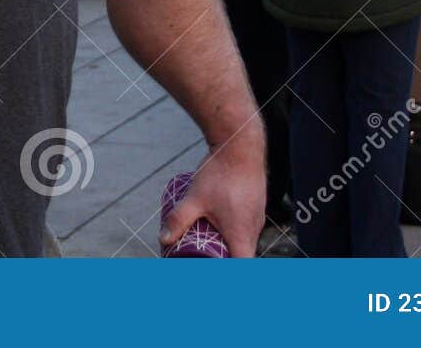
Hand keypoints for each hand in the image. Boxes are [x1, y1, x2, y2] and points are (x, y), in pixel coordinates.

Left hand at [159, 129, 266, 258]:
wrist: (240, 145)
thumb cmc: (220, 173)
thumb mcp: (195, 198)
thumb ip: (178, 219)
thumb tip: (163, 238)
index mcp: (241, 234)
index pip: (242, 267)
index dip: (231, 274)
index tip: (214, 270)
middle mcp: (254, 228)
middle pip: (244, 257)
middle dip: (226, 261)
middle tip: (207, 260)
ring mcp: (258, 216)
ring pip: (247, 241)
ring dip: (232, 245)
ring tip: (211, 242)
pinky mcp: (257, 205)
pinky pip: (248, 226)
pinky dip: (236, 231)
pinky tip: (222, 223)